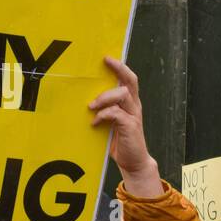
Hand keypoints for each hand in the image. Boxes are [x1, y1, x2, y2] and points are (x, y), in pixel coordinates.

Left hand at [89, 56, 158, 197]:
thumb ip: (105, 111)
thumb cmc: (121, 141)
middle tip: (106, 62)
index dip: (119, 67)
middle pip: (130, 81)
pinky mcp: (131, 126)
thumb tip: (86, 101)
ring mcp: (134, 115)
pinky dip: (103, 115)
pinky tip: (95, 122)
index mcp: (130, 103)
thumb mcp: (112, 123)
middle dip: (119, 69)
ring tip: (92, 106)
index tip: (107, 58)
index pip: (128, 79)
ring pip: (122, 94)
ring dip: (105, 97)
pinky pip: (117, 113)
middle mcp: (134, 106)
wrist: (134, 162)